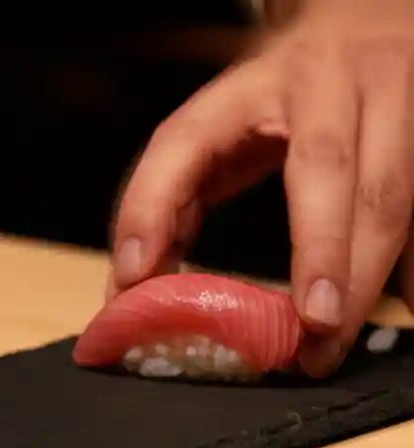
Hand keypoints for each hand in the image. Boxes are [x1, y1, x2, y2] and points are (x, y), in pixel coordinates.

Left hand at [109, 0, 413, 376]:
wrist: (366, 20)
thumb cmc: (277, 96)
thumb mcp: (216, 125)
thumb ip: (171, 196)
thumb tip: (130, 287)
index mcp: (245, 83)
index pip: (185, 140)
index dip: (150, 206)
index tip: (133, 273)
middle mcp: (324, 84)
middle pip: (325, 168)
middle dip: (317, 251)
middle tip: (305, 325)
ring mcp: (392, 102)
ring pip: (388, 195)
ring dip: (360, 278)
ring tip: (326, 345)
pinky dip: (409, 270)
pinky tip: (391, 311)